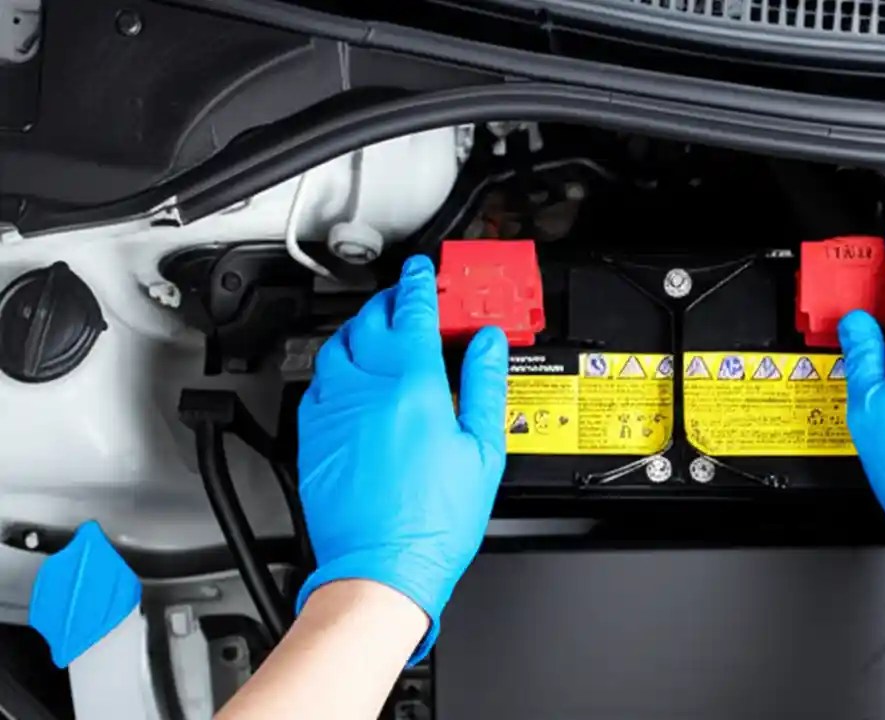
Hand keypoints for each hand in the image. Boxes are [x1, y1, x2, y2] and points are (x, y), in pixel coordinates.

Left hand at [295, 256, 508, 662]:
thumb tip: (488, 343)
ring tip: (378, 334)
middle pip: (371, 320)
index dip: (419, 284)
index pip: (413, 312)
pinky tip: (352, 378)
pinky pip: (319, 382)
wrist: (380, 566)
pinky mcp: (313, 434)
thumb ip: (483, 385)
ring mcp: (333, 409)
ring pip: (338, 346)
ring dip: (360, 330)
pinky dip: (338, 367)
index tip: (422, 272)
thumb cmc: (432, 520)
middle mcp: (366, 387)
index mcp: (413, 385)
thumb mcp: (482, 450)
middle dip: (390, 302)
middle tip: (407, 302)